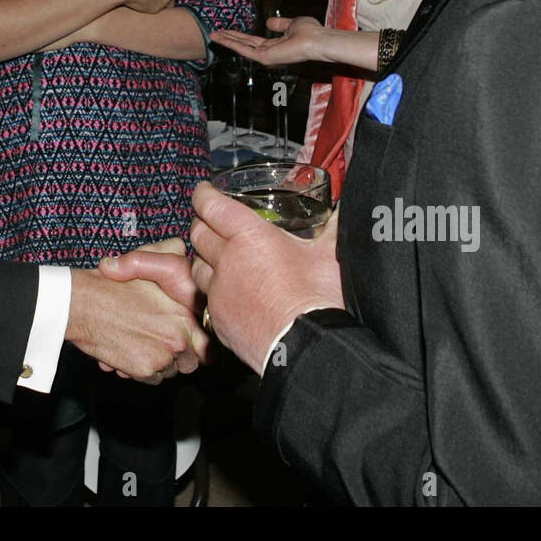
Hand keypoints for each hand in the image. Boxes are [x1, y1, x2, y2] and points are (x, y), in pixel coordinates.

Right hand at [66, 238, 206, 382]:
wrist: (81, 305)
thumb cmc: (112, 285)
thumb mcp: (144, 260)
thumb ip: (168, 253)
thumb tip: (179, 247)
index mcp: (185, 314)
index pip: (207, 343)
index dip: (197, 342)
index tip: (185, 338)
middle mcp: (180, 338)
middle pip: (191, 361)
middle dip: (177, 355)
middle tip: (158, 342)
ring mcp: (163, 356)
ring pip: (171, 371)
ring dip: (159, 362)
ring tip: (141, 343)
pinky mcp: (145, 369)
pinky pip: (153, 379)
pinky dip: (142, 371)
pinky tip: (129, 352)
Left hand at [187, 181, 343, 373]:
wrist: (306, 347)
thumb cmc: (318, 299)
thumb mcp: (330, 254)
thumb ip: (334, 226)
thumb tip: (344, 210)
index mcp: (249, 236)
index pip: (212, 206)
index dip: (204, 195)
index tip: (205, 192)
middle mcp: (226, 260)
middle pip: (198, 232)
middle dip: (202, 223)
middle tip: (212, 221)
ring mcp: (218, 291)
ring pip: (196, 266)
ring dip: (204, 257)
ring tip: (219, 257)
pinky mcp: (217, 318)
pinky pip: (207, 298)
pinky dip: (214, 290)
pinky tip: (230, 291)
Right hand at [211, 16, 323, 67]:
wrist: (316, 40)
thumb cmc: (310, 32)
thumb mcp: (292, 23)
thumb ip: (279, 24)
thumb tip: (268, 22)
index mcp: (276, 45)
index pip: (253, 41)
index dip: (240, 35)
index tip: (228, 30)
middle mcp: (269, 52)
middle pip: (244, 44)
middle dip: (229, 38)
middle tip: (214, 33)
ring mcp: (266, 57)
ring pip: (241, 47)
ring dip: (226, 40)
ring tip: (213, 34)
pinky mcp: (264, 58)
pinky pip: (244, 49)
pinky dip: (231, 43)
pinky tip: (221, 38)